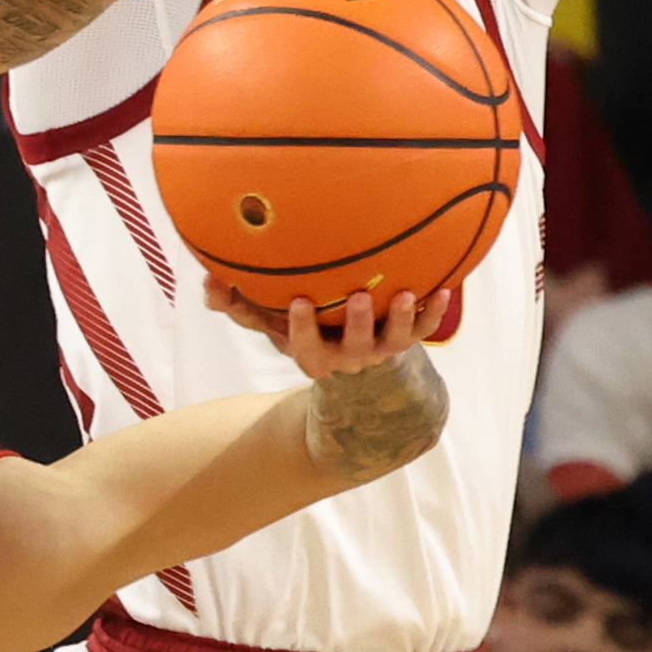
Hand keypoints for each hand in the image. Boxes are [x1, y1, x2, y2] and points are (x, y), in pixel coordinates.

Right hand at [202, 279, 451, 370]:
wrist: (358, 369)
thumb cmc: (307, 332)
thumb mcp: (272, 325)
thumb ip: (240, 306)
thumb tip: (208, 282)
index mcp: (315, 355)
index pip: (307, 347)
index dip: (304, 328)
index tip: (300, 302)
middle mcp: (349, 356)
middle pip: (354, 346)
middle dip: (357, 323)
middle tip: (359, 296)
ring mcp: (379, 350)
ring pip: (393, 340)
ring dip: (401, 319)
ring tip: (405, 293)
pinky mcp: (406, 341)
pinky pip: (424, 331)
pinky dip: (434, 314)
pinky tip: (444, 290)